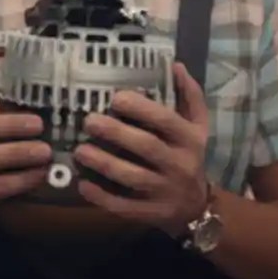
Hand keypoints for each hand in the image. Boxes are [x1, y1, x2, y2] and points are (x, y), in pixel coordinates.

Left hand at [73, 62, 210, 236]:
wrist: (196, 207)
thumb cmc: (189, 156)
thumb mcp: (197, 126)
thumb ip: (188, 96)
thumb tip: (175, 65)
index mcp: (190, 140)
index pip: (167, 121)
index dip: (142, 109)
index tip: (116, 98)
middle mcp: (179, 165)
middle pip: (147, 147)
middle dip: (116, 133)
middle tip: (89, 121)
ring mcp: (164, 192)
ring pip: (132, 177)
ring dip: (104, 164)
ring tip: (80, 151)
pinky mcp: (150, 213)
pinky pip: (124, 206)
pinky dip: (102, 196)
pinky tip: (83, 184)